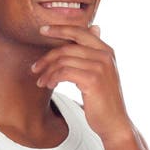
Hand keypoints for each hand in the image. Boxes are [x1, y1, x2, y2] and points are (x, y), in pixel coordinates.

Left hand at [31, 24, 133, 143]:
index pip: (79, 31)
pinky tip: (49, 84)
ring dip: (47, 72)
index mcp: (106, 50)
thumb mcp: (101, 71)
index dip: (59, 29)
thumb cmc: (104, 99)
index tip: (42, 30)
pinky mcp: (92, 80)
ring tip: (41, 82)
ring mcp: (100, 67)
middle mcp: (105, 55)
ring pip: (63, 61)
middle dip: (47, 57)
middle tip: (35, 68)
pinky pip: (64, 73)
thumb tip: (95, 27)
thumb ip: (95, 51)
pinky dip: (52, 78)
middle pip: (67, 48)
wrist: (114, 123)